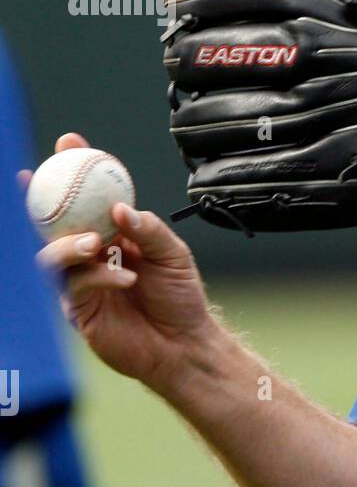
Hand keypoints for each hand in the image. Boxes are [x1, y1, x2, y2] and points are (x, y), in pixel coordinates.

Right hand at [32, 133, 215, 388]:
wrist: (184, 343)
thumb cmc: (180, 297)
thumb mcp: (174, 253)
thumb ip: (149, 229)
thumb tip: (120, 208)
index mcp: (112, 236)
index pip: (87, 200)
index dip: (73, 172)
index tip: (69, 144)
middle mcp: (89, 257)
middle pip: (53, 223)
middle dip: (43, 197)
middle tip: (42, 177)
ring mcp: (79, 284)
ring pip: (51, 256)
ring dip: (69, 244)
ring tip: (95, 242)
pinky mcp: (78, 311)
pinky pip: (75, 287)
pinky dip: (99, 276)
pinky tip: (126, 276)